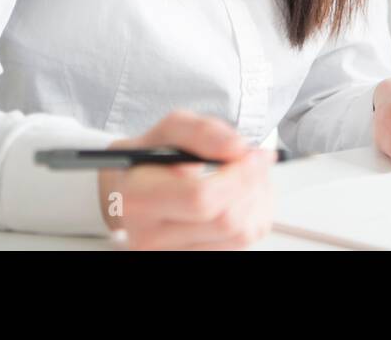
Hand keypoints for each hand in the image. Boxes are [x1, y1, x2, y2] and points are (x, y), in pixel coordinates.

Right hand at [96, 110, 274, 249]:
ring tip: (247, 177)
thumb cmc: (154, 160)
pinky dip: (252, 217)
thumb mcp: (170, 130)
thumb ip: (203, 132)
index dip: (237, 175)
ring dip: (256, 201)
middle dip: (251, 185)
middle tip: (255, 161)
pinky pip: (241, 245)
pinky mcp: (192, 261)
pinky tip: (240, 197)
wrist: (135, 191)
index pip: (201, 198)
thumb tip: (237, 148)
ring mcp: (170, 255)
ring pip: (241, 236)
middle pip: (226, 222)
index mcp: (138, 198)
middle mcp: (149, 237)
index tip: (251, 154)